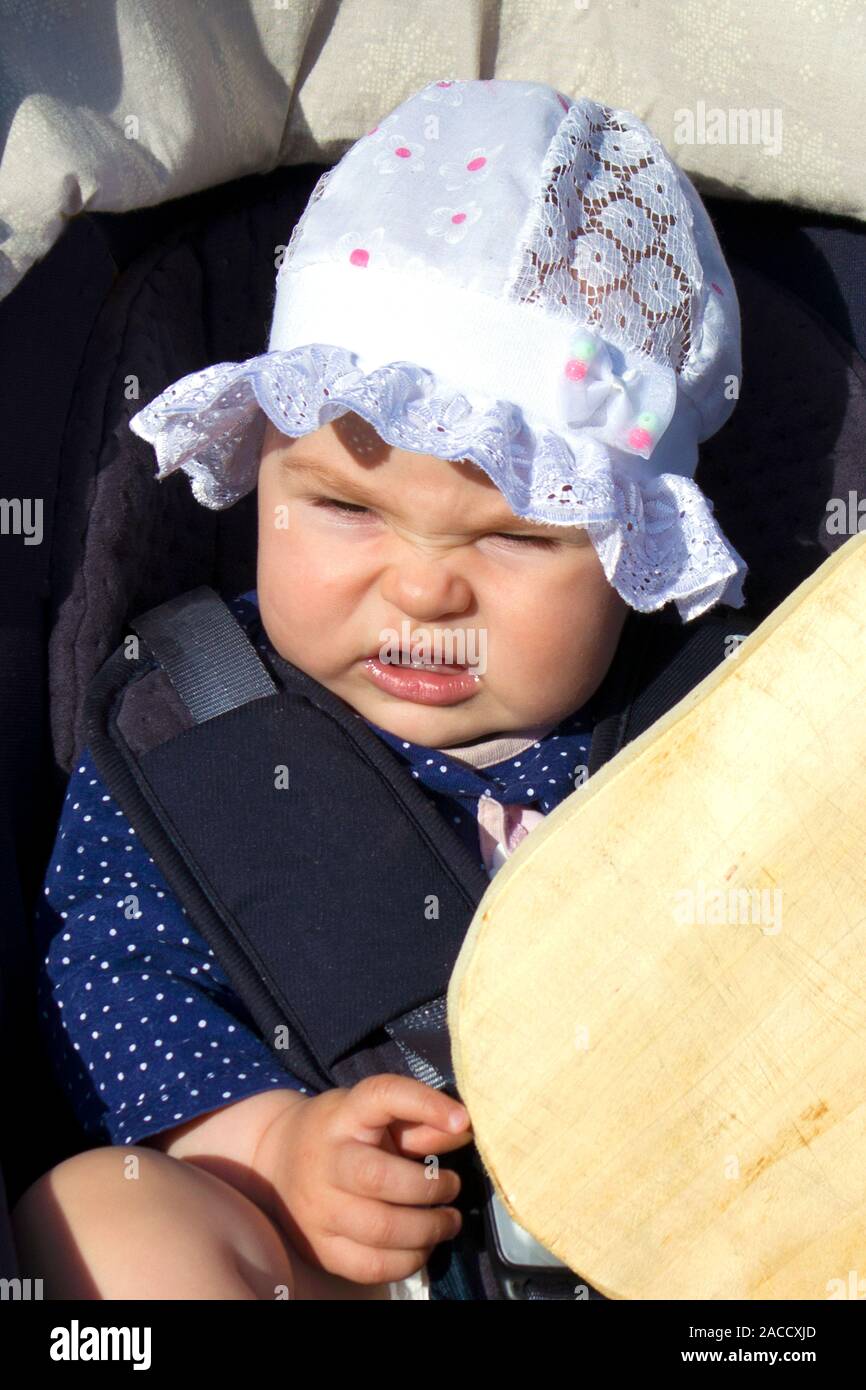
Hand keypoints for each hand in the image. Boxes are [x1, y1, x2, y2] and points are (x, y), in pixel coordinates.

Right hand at [252, 1074, 473, 1285]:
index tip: (463, 1120)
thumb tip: (465, 1130)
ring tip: (447, 1222)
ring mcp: (318, 1209)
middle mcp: (327, 1161)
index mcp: (343, 1115)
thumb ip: (420, 1121)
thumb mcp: (374, 1115)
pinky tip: (422, 1246)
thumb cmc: (342, 1133)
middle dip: (431, 1188)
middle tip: (453, 1187)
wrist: (275, 1159)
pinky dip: (408, 1261)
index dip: (424, 1104)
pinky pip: (372, 1266)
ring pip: (381, 1230)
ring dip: (429, 1230)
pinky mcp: (320, 1248)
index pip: (382, 1096)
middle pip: (380, 1178)